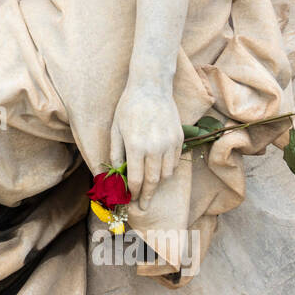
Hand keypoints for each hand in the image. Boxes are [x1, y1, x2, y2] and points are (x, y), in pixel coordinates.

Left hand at [109, 82, 182, 209]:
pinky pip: (174, 162)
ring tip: (149, 187)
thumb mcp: (115, 129)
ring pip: (166, 174)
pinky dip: (167, 170)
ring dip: (157, 184)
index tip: (131, 199)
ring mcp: (169, 143)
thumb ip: (116, 153)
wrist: (151, 87)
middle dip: (147, 196)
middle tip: (143, 207)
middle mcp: (155, 147)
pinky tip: (159, 171)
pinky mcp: (179, 139)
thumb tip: (116, 174)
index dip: (133, 193)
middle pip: (153, 181)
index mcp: (136, 146)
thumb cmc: (128, 108)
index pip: (136, 179)